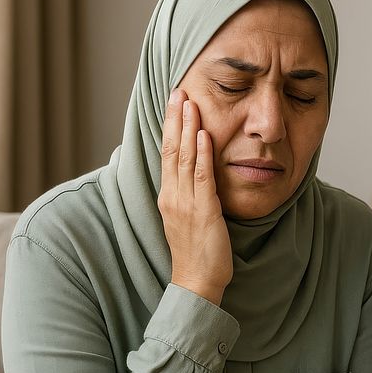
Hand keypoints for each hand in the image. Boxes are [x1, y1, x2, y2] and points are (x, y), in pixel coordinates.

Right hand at [158, 89, 232, 304]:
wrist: (196, 282)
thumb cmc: (196, 254)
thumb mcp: (188, 218)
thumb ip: (189, 195)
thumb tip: (195, 175)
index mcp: (168, 197)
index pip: (167, 154)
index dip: (170, 127)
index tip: (174, 103)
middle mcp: (172, 196)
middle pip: (170, 149)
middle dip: (175, 118)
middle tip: (178, 90)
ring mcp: (185, 203)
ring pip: (183, 158)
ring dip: (188, 128)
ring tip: (189, 102)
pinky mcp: (203, 211)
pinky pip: (201, 177)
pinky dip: (202, 154)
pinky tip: (204, 134)